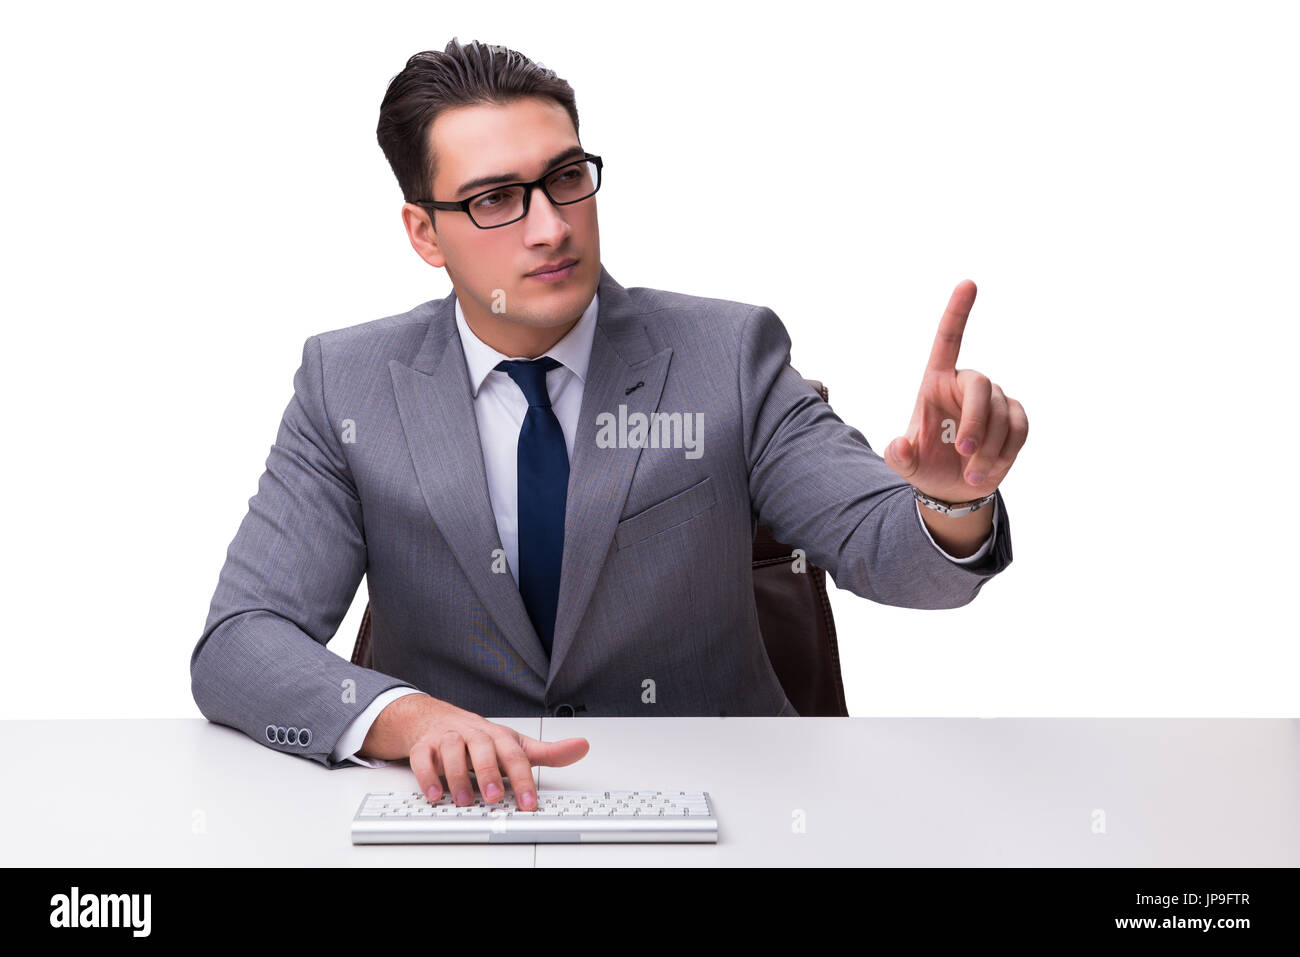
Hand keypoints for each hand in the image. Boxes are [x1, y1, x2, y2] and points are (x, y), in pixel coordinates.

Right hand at [377, 694, 589, 810]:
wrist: (436, 719)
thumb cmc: (480, 737)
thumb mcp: (515, 743)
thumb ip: (547, 752)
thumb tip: (582, 747)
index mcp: (498, 735)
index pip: (515, 754)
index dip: (523, 779)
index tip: (530, 804)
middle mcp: (473, 734)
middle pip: (482, 747)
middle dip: (489, 772)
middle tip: (495, 796)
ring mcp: (447, 739)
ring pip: (451, 750)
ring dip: (458, 776)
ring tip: (466, 800)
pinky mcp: (424, 746)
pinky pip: (423, 757)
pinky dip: (427, 775)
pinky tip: (434, 794)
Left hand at [883, 280, 1027, 501]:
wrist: (954, 487)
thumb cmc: (926, 464)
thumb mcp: (905, 464)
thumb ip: (898, 456)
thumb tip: (899, 447)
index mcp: (935, 382)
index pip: (948, 340)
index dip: (958, 313)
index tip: (968, 283)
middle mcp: (966, 384)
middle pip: (982, 385)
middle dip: (975, 420)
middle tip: (963, 451)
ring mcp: (993, 400)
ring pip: (1001, 413)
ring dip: (988, 447)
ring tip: (970, 474)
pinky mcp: (1014, 418)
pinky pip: (1019, 428)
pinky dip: (1005, 451)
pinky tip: (988, 469)